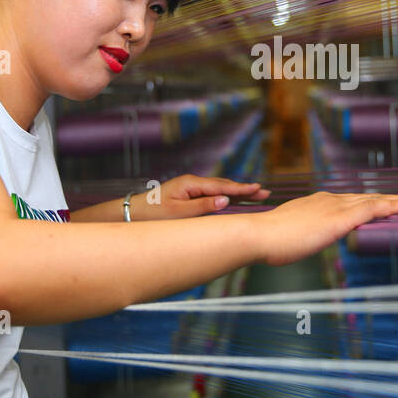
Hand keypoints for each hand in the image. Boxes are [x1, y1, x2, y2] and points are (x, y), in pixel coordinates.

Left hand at [130, 174, 270, 221]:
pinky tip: (235, 199)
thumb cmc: (153, 214)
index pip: (222, 187)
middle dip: (244, 189)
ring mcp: (191, 188)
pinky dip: (226, 196)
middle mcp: (193, 183)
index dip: (241, 190)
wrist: (132, 213)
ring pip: (219, 190)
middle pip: (223, 186)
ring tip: (256, 194)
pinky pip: (212, 195)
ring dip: (237, 193)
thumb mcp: (178, 213)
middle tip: (264, 192)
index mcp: (191, 184)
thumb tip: (225, 201)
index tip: (258, 190)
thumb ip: (203, 207)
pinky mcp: (188, 195)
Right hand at [254, 188, 397, 265]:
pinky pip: (374, 209)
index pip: (356, 202)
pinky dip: (395, 206)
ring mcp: (337, 208)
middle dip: (397, 198)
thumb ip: (307, 233)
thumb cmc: (269, 240)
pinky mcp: (340, 219)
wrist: (258, 236)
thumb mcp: (293, 234)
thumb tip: (309, 237)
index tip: (393, 202)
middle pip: (372, 198)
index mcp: (321, 204)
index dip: (378, 202)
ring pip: (378, 201)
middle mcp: (332, 200)